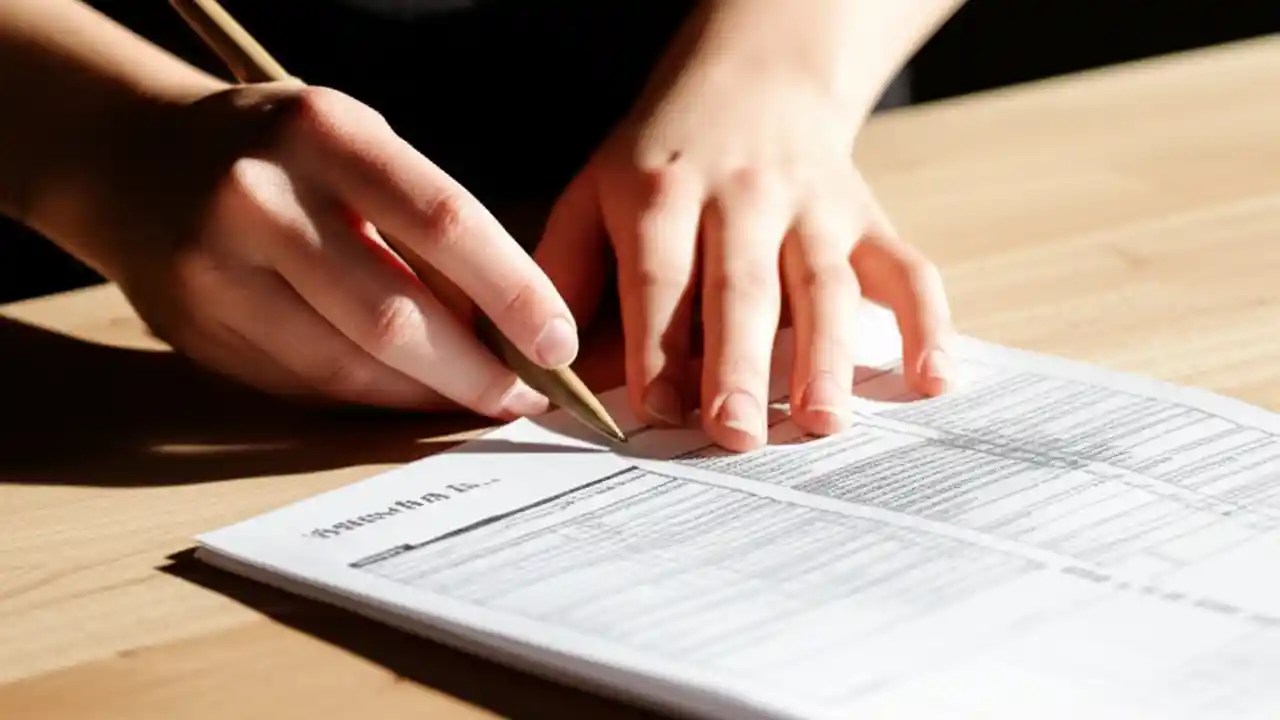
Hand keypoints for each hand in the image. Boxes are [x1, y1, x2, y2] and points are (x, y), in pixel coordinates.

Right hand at [85, 82, 578, 417]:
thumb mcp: (353, 145)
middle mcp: (262, 200)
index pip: (444, 220)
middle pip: (394, 317)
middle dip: (475, 372)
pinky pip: (308, 385)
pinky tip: (410, 394)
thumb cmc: (277, 149)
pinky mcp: (197, 331)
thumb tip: (502, 323)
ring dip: (427, 395)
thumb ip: (419, 222)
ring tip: (476, 396)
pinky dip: (372, 398)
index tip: (560, 342)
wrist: (132, 158)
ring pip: (349, 366)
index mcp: (323, 133)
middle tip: (524, 396)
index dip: (514, 292)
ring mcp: (219, 272)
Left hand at [537, 44, 952, 451]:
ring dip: (828, 356)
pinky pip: (907, 270)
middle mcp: (741, 198)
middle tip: (736, 432)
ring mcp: (812, 208)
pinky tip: (934, 379)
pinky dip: (929, 324)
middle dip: (740, 363)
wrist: (755, 76)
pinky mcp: (866, 220)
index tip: (658, 407)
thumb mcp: (593, 194)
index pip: (659, 275)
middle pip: (742, 287)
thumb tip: (535, 371)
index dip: (657, 341)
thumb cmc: (660, 158)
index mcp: (662, 192)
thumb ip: (563, 276)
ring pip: (824, 286)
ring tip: (824, 422)